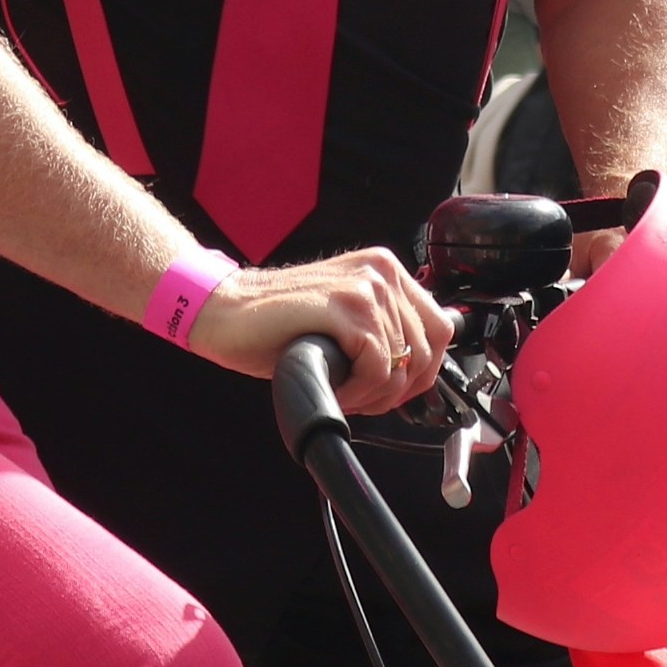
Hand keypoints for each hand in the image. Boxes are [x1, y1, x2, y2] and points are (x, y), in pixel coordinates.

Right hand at [180, 245, 457, 417]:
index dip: (421, 370)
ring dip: (372, 393)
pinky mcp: (345, 306)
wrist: (227, 312)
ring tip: (340, 388)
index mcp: (386, 270)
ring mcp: (365, 286)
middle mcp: (382, 272)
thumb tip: (417, 372)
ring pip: (402, 364)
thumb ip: (383, 331)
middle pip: (426, 351)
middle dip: (396, 388)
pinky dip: (358, 390)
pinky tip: (333, 384)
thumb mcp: (345, 320)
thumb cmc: (279, 325)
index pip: (439, 328)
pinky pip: (378, 367)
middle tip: (360, 396)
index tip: (392, 388)